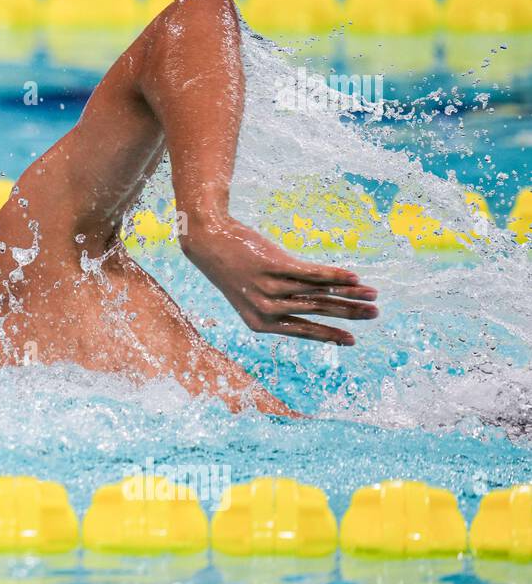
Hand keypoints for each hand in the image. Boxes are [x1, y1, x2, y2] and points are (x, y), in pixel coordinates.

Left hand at [180, 216, 377, 344]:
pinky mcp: (272, 266)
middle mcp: (265, 309)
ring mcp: (268, 287)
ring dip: (350, 293)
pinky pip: (310, 273)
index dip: (330, 335)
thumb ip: (282, 303)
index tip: (352, 341)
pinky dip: (334, 275)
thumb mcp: (254, 293)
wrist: (209, 242)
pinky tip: (354, 276)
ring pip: (318, 293)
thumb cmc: (235, 269)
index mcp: (259, 323)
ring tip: (372, 294)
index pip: (303, 331)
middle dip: (349, 314)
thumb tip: (319, 306)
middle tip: (375, 315)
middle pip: (316, 312)